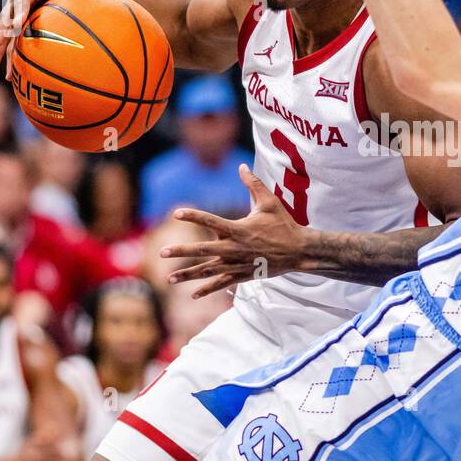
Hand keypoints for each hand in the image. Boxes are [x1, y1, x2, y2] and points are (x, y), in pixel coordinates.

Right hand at [0, 0, 94, 79]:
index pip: (20, 2)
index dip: (17, 14)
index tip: (16, 26)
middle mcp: (14, 5)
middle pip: (5, 19)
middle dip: (1, 32)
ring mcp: (12, 19)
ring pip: (2, 35)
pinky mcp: (15, 31)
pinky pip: (10, 46)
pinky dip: (8, 60)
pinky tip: (9, 77)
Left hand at [162, 165, 308, 297]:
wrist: (298, 251)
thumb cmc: (284, 225)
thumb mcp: (270, 202)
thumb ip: (254, 184)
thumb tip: (242, 166)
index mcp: (238, 229)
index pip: (210, 221)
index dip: (193, 216)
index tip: (176, 213)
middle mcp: (234, 248)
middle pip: (203, 250)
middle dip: (181, 252)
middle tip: (162, 252)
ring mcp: (237, 264)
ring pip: (208, 271)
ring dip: (188, 275)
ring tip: (168, 278)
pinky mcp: (243, 275)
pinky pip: (221, 283)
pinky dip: (207, 289)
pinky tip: (193, 295)